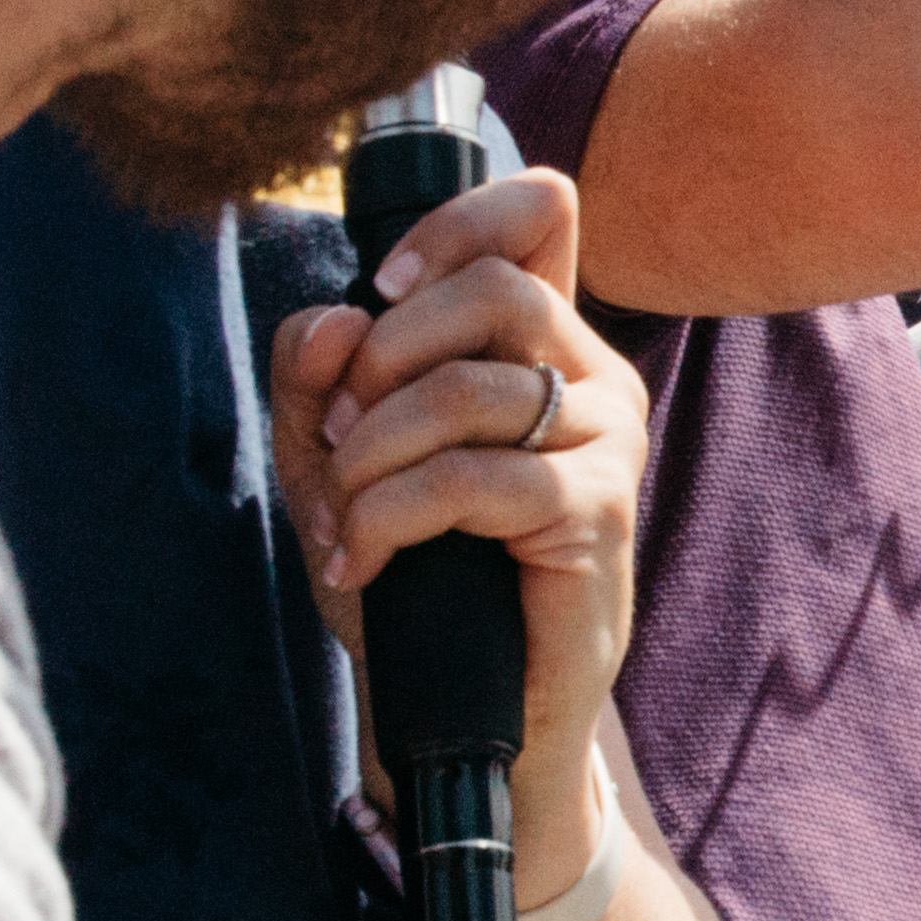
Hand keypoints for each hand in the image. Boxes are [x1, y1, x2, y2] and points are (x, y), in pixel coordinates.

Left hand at [272, 167, 641, 904]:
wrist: (472, 711)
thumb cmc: (420, 580)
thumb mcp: (334, 464)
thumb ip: (314, 379)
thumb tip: (332, 318)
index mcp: (539, 342)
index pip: (544, 209)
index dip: (460, 218)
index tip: (383, 282)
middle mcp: (588, 376)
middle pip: (497, 283)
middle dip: (388, 350)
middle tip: (343, 427)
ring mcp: (606, 442)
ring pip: (471, 388)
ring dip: (374, 451)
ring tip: (347, 514)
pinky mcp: (598, 513)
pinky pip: (473, 479)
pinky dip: (391, 515)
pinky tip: (365, 560)